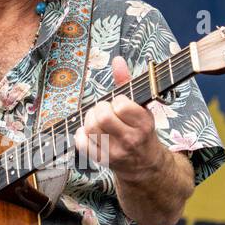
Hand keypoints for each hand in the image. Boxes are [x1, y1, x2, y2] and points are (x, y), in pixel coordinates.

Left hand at [74, 55, 167, 182]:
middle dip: (100, 108)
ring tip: (98, 120)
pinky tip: (91, 132)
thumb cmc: (141, 130)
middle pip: (102, 117)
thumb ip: (127, 82)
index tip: (120, 104)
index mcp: (143, 124)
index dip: (117, 100)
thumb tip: (117, 60)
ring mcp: (115, 152)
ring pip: (90, 128)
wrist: (144, 164)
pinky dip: (81, 133)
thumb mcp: (141, 106)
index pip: (121, 105)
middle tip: (105, 110)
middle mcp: (130, 140)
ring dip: (90, 118)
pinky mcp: (101, 160)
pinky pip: (81, 142)